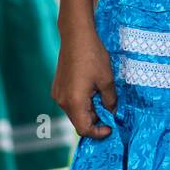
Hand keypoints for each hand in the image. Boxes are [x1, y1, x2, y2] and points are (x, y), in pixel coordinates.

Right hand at [52, 24, 117, 139]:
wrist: (76, 37)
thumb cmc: (93, 57)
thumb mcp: (107, 80)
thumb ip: (110, 101)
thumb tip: (111, 113)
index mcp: (74, 102)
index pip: (84, 129)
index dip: (98, 132)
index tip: (111, 128)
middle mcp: (62, 101)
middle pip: (79, 121)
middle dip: (95, 119)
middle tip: (111, 110)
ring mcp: (58, 94)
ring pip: (75, 111)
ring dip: (89, 109)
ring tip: (102, 95)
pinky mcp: (57, 87)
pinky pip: (70, 101)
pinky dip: (82, 101)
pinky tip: (93, 89)